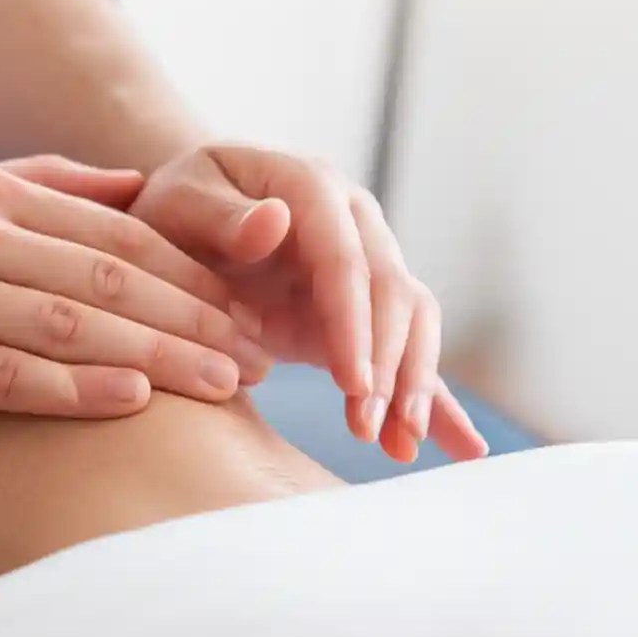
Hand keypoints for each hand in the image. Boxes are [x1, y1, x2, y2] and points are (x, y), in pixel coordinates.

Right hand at [0, 156, 268, 423]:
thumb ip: (38, 180)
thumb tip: (131, 183)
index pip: (113, 233)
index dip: (187, 273)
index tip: (239, 306)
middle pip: (109, 277)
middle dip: (194, 318)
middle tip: (253, 354)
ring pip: (72, 323)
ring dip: (156, 356)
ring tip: (220, 384)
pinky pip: (7, 373)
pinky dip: (74, 387)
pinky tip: (129, 399)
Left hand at [128, 145, 488, 461]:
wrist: (185, 217)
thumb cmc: (176, 205)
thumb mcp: (180, 202)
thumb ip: (221, 216)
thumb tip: (276, 219)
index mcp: (311, 188)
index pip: (345, 260)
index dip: (354, 323)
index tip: (352, 383)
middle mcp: (354, 221)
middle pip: (392, 295)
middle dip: (387, 365)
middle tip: (368, 426)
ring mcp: (365, 265)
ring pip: (412, 324)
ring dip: (412, 385)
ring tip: (398, 444)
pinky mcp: (364, 310)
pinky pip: (407, 352)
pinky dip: (432, 399)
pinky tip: (461, 448)